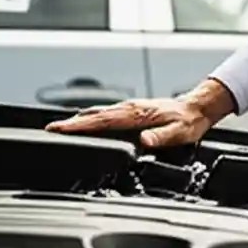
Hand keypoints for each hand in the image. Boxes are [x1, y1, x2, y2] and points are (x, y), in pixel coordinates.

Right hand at [44, 78, 235, 147]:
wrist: (198, 108)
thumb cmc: (189, 121)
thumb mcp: (179, 133)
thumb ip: (161, 137)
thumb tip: (144, 140)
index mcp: (136, 114)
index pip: (101, 120)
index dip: (78, 126)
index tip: (59, 129)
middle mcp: (129, 109)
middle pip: (93, 115)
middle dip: (70, 123)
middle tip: (50, 129)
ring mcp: (129, 109)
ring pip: (98, 113)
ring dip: (78, 120)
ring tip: (61, 128)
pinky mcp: (131, 112)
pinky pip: (105, 115)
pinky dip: (91, 119)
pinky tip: (86, 124)